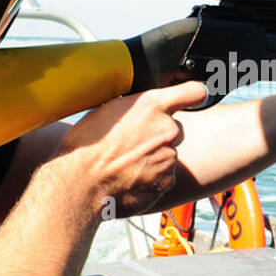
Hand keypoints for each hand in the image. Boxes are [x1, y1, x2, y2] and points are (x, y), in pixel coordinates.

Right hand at [54, 80, 208, 217]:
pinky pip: (163, 176)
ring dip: (153, 158)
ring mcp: (170, 157)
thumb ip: (136, 108)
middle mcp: (167, 129)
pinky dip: (151, 178)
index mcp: (152, 105)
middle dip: (159, 135)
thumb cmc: (86, 147)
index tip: (193, 97)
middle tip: (133, 144)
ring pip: (168, 154)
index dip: (193, 94)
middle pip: (174, 129)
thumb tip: (142, 110)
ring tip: (125, 163)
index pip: (194, 91)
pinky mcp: (167, 181)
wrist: (81, 183)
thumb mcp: (109, 111)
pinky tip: (129, 177)